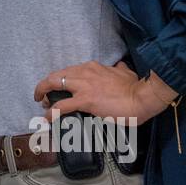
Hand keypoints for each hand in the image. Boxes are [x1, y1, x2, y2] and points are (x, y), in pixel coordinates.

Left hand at [34, 60, 173, 123]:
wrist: (143, 97)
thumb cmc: (136, 88)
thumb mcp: (125, 73)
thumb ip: (119, 69)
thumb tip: (120, 66)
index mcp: (92, 67)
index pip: (69, 71)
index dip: (60, 80)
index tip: (58, 88)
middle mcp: (84, 72)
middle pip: (56, 75)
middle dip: (46, 85)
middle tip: (43, 96)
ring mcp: (84, 86)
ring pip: (54, 84)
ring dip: (45, 95)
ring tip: (43, 105)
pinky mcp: (85, 100)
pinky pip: (61, 106)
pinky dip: (51, 112)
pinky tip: (47, 118)